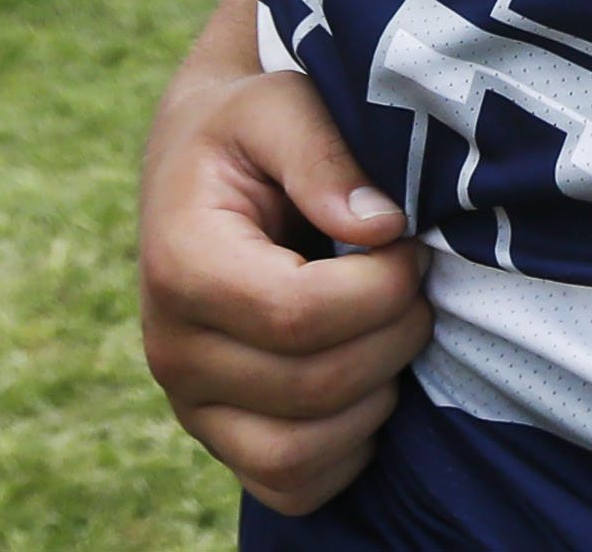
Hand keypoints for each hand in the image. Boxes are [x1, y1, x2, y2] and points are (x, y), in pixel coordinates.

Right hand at [140, 58, 434, 514]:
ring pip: (303, 452)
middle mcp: (173, 350)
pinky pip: (295, 486)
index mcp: (181, 266)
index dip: (381, 286)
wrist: (206, 169)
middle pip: (314, 386)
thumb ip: (323, 152)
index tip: (411, 240)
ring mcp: (194, 406)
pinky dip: (350, 448)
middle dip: (396, 331)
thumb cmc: (252, 132)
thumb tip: (380, 226)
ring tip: (393, 326)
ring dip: (379, 392)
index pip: (297, 315)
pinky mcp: (224, 440)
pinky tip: (370, 379)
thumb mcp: (280, 105)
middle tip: (418, 278)